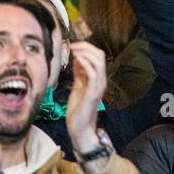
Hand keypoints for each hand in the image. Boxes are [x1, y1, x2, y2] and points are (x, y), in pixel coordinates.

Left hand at [65, 41, 107, 156]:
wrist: (80, 128)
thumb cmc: (78, 109)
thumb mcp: (78, 86)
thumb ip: (79, 73)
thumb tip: (77, 58)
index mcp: (97, 78)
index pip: (97, 56)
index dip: (86, 47)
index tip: (73, 45)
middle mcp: (101, 80)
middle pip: (100, 55)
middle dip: (86, 46)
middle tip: (72, 45)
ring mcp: (98, 86)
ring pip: (98, 61)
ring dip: (85, 52)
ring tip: (73, 50)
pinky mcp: (93, 92)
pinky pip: (92, 73)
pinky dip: (85, 63)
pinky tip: (76, 59)